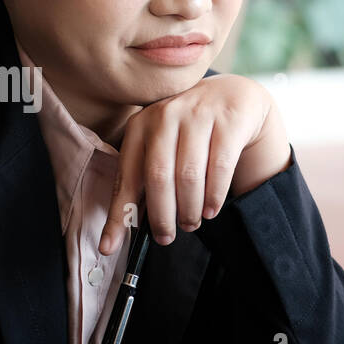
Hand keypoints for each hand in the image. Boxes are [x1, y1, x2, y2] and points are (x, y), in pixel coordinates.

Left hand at [99, 74, 290, 255]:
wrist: (234, 95)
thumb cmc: (191, 131)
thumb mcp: (164, 144)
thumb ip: (147, 176)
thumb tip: (126, 228)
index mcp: (140, 125)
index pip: (126, 177)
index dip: (118, 215)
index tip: (109, 247)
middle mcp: (165, 115)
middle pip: (158, 177)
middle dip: (161, 216)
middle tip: (166, 237)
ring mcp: (198, 114)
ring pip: (189, 175)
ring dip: (190, 209)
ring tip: (191, 223)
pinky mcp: (229, 120)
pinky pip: (219, 167)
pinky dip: (214, 196)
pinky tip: (211, 209)